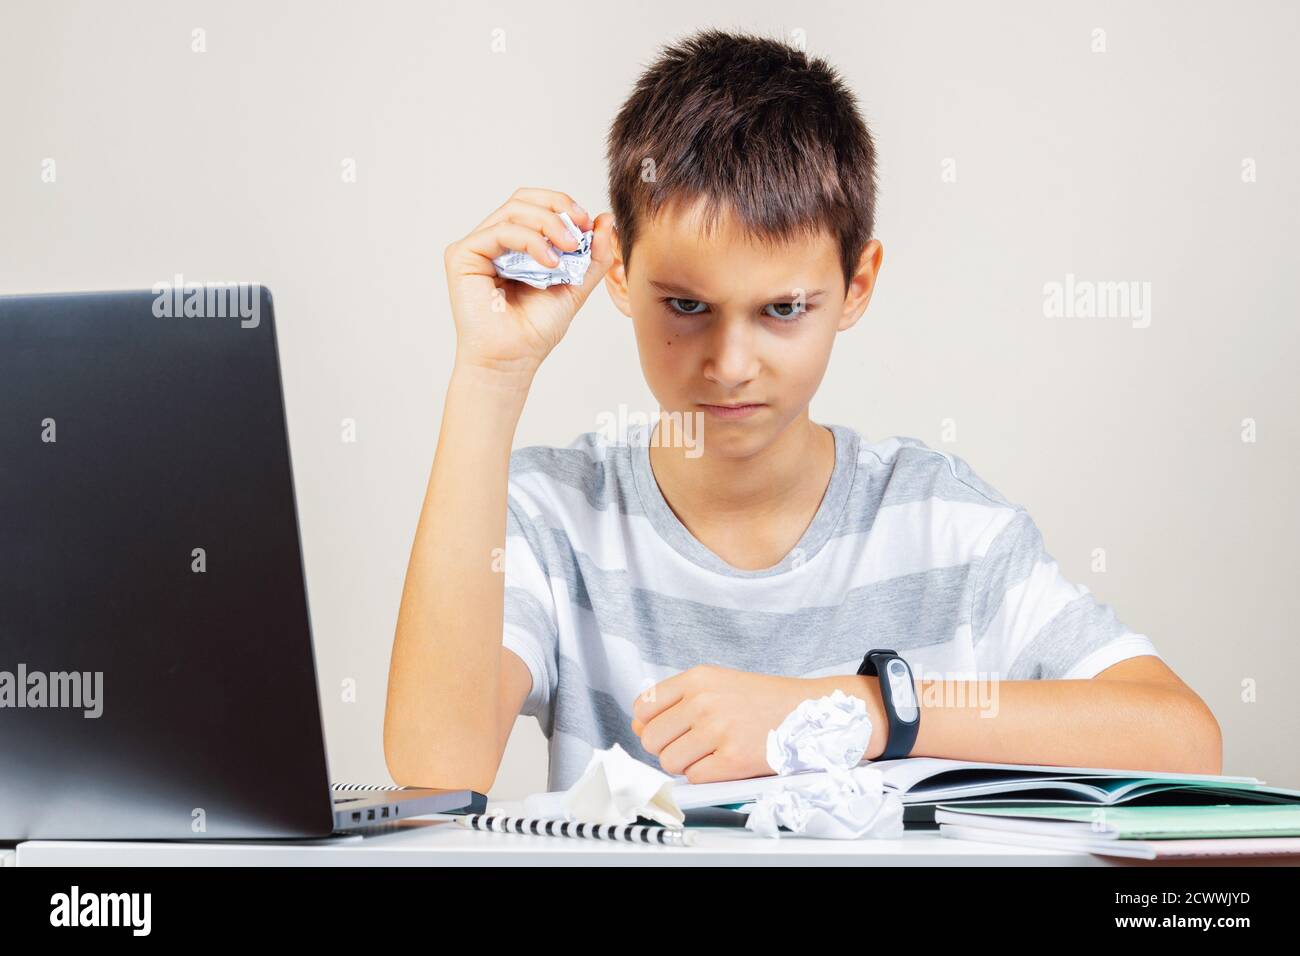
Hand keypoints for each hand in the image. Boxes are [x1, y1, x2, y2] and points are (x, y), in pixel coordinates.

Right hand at [443, 186, 615, 376]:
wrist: (513, 360)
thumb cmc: (535, 330)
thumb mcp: (574, 285)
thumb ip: (591, 256)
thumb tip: (605, 220)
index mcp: (516, 245)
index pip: (536, 206)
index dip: (562, 205)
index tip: (589, 223)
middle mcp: (493, 241)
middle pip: (523, 199)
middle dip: (557, 207)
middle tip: (581, 226)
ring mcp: (477, 246)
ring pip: (514, 211)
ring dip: (548, 224)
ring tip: (568, 248)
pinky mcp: (462, 255)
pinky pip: (499, 231)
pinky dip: (530, 240)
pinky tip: (549, 262)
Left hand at [630, 665, 835, 783]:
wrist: (811, 712)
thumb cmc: (764, 700)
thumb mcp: (719, 684)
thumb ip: (677, 701)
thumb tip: (638, 725)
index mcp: (698, 678)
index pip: (643, 707)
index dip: (649, 724)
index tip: (666, 730)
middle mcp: (704, 701)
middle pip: (651, 739)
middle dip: (667, 747)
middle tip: (692, 745)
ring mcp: (718, 730)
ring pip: (670, 761)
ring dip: (686, 764)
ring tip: (711, 753)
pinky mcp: (732, 759)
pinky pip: (694, 778)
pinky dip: (706, 776)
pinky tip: (724, 762)